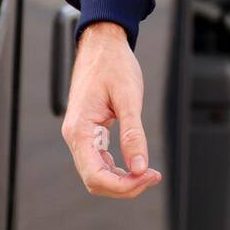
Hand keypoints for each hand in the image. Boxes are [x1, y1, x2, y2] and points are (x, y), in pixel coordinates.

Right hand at [61, 22, 161, 197]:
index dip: (122, 185)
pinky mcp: (89, 133)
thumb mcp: (128, 97)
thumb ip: (133, 134)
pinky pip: (101, 161)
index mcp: (79, 130)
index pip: (95, 176)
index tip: (148, 176)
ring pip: (98, 173)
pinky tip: (137, 164)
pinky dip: (119, 168)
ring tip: (149, 172)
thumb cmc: (113, 64)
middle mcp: (75, 137)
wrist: (102, 44)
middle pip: (95, 180)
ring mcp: (81, 136)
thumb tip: (140, 167)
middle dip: (125, 186)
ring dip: (122, 179)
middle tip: (153, 175)